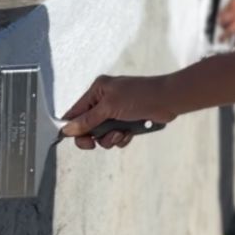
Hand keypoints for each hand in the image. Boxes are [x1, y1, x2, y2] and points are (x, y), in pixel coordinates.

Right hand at [59, 75, 177, 150]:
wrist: (168, 100)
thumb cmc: (140, 96)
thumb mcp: (109, 107)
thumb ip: (88, 120)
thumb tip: (67, 129)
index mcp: (98, 90)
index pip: (76, 111)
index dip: (73, 127)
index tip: (77, 139)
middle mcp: (105, 100)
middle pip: (88, 126)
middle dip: (94, 136)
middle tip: (94, 144)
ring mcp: (117, 112)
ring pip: (103, 134)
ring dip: (110, 138)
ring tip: (121, 133)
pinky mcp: (128, 122)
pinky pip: (116, 136)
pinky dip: (121, 138)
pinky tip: (129, 134)